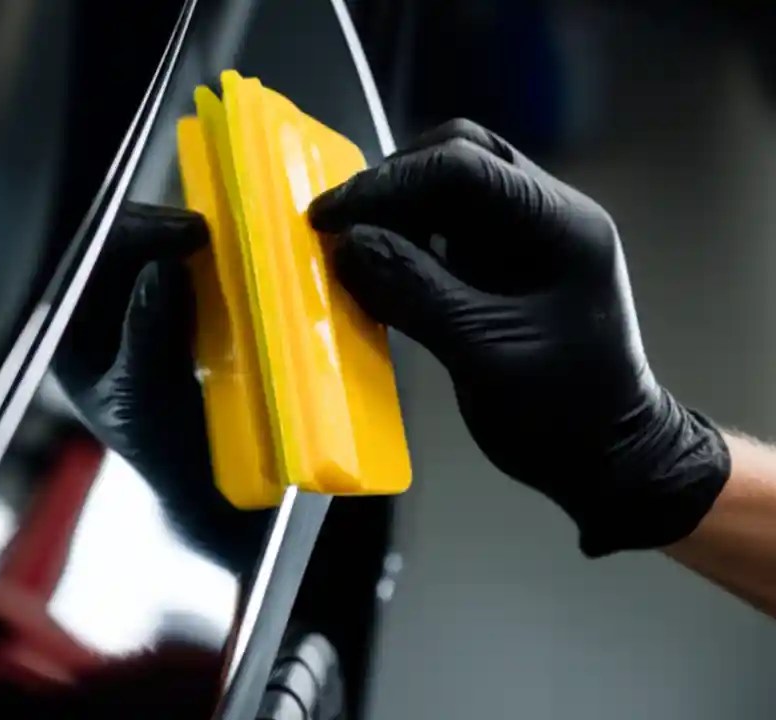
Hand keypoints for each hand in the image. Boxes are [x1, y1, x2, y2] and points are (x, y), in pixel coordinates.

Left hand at [52, 202, 262, 567]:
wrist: (197, 472)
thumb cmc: (155, 446)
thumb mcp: (144, 397)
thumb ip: (146, 335)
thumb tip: (161, 269)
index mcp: (64, 331)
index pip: (75, 264)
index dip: (112, 238)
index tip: (162, 236)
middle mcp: (89, 308)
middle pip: (105, 242)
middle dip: (147, 230)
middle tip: (198, 232)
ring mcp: (128, 300)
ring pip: (140, 245)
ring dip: (172, 236)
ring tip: (209, 241)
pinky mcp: (166, 301)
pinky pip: (172, 261)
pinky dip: (193, 254)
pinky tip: (214, 254)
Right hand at [309, 119, 729, 555]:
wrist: (606, 459)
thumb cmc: (561, 414)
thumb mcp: (484, 354)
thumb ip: (416, 292)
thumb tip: (347, 242)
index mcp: (560, 223)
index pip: (465, 166)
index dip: (388, 183)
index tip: (329, 218)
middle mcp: (545, 213)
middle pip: (459, 155)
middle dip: (391, 183)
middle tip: (336, 225)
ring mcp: (524, 236)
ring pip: (449, 186)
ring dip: (393, 208)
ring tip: (347, 246)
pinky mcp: (502, 262)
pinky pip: (444, 226)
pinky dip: (402, 237)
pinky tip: (374, 268)